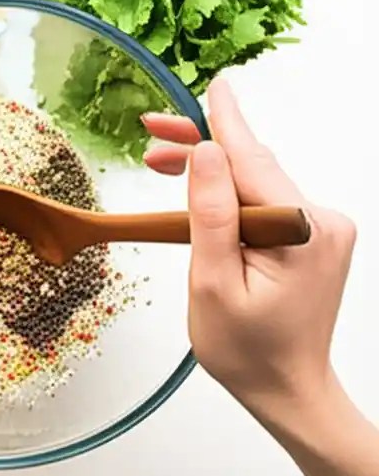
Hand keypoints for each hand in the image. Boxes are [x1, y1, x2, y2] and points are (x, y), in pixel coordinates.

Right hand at [142, 80, 356, 419]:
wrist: (288, 389)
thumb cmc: (247, 350)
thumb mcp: (213, 284)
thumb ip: (210, 215)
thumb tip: (207, 153)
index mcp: (303, 231)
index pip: (253, 162)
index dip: (223, 123)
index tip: (212, 85)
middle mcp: (323, 222)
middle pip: (255, 167)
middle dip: (203, 148)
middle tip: (152, 136)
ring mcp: (322, 230)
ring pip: (256, 184)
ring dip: (211, 174)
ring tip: (160, 164)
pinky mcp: (313, 238)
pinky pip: (264, 203)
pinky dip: (229, 197)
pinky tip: (199, 198)